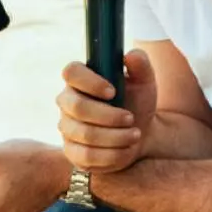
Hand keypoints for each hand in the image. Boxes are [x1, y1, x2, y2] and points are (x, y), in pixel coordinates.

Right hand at [57, 49, 157, 173]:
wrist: (140, 134)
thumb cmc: (138, 103)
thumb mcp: (144, 82)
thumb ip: (140, 64)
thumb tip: (131, 56)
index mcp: (81, 79)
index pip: (71, 72)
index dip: (90, 81)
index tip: (113, 91)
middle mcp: (68, 101)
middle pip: (77, 107)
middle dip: (108, 115)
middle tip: (130, 118)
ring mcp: (67, 127)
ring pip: (85, 134)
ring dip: (115, 136)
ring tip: (135, 134)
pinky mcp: (71, 152)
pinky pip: (86, 156)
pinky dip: (112, 154)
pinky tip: (127, 149)